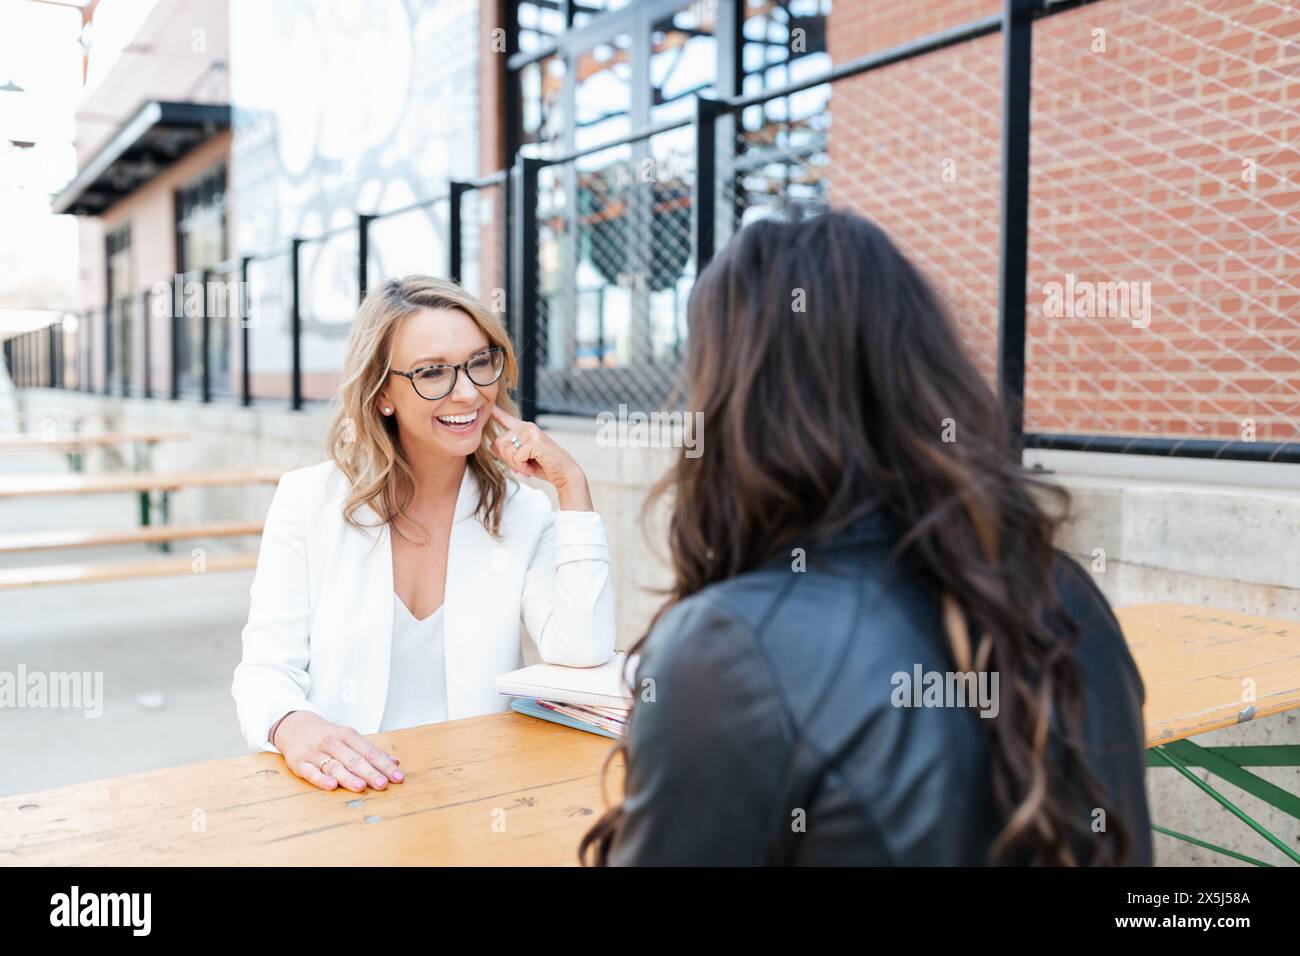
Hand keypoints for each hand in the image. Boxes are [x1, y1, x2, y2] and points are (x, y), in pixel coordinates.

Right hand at [272, 711, 403, 792]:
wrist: (294, 726)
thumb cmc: (327, 735)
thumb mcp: (348, 737)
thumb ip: (370, 750)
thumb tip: (394, 762)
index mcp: (346, 735)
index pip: (369, 751)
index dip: (384, 764)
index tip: (397, 777)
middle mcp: (331, 742)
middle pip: (353, 759)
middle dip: (370, 772)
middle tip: (383, 784)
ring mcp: (314, 753)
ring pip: (333, 766)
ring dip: (348, 777)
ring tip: (361, 786)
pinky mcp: (298, 763)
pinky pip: (310, 772)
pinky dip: (321, 779)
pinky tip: (331, 786)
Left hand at [489, 406, 593, 510]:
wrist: (564, 474)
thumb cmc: (545, 466)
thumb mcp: (523, 458)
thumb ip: (508, 451)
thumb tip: (491, 447)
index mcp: (525, 429)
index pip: (507, 419)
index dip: (497, 413)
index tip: (490, 405)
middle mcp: (527, 427)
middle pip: (499, 443)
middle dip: (508, 460)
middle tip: (522, 466)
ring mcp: (531, 433)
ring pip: (507, 452)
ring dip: (517, 466)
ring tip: (529, 467)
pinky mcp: (535, 442)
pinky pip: (516, 458)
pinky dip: (523, 468)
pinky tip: (532, 469)